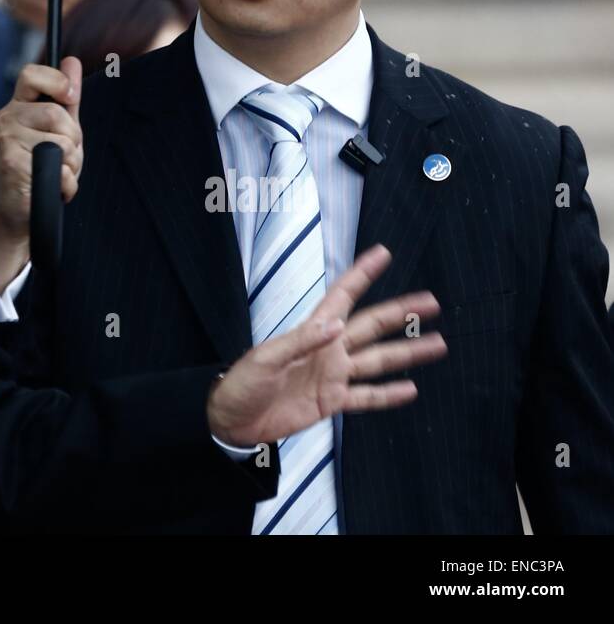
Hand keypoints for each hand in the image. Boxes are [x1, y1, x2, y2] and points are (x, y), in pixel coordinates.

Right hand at [0, 58, 82, 243]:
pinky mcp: (11, 165)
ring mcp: (6, 141)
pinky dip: (65, 184)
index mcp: (18, 106)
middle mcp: (6, 119)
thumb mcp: (57, 130)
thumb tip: (72, 61)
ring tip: (55, 174)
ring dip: (70, 166)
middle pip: (56, 115)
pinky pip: (58, 170)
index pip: (31, 75)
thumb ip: (66, 99)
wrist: (16, 211)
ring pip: (62, 144)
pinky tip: (52, 189)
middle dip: (73, 140)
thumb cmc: (39, 168)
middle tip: (63, 157)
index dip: (56, 80)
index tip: (70, 97)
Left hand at [206, 244, 446, 447]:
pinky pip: (366, 397)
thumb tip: (336, 325)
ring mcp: (333, 375)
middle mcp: (329, 349)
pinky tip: (410, 389)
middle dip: (400, 313)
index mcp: (312, 330)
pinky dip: (389, 395)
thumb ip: (302, 341)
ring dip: (406, 353)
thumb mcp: (267, 357)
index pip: (342, 295)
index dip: (362, 274)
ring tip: (437, 343)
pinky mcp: (332, 402)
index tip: (383, 254)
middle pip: (371, 326)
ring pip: (378, 360)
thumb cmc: (243, 382)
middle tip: (430, 301)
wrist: (234, 419)